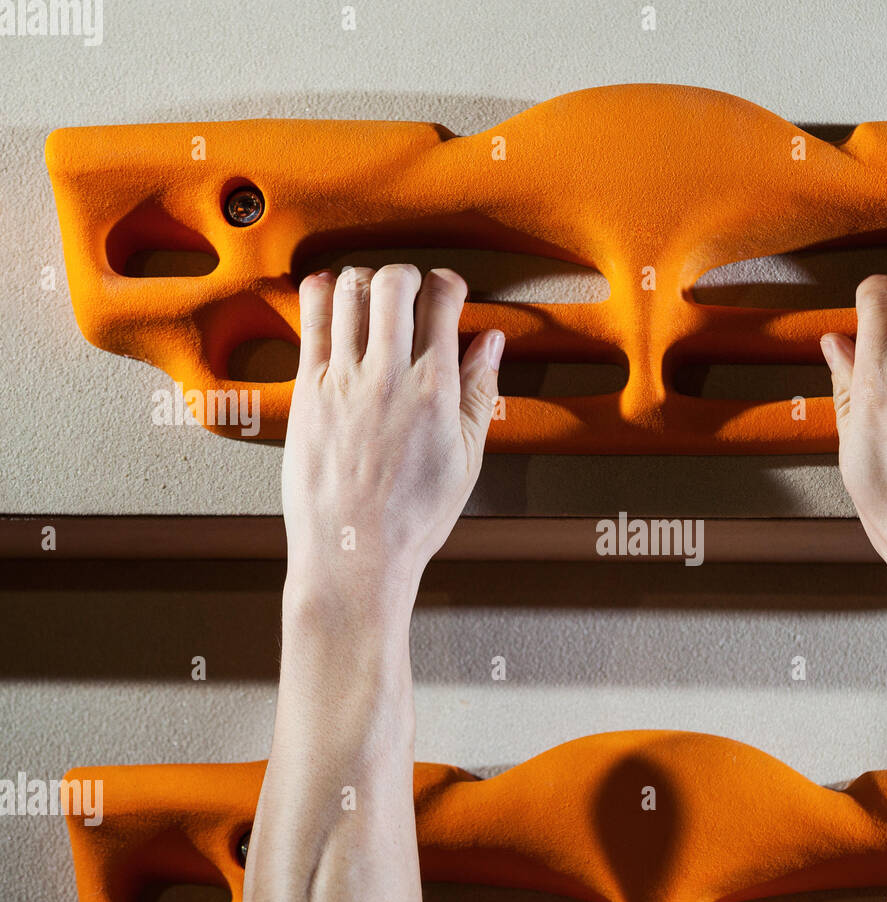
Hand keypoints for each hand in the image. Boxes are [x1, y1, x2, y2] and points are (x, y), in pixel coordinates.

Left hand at [281, 264, 503, 608]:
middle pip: (394, 283)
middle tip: (411, 291)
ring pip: (349, 290)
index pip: (441, 302)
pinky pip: (311, 318)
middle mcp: (388, 376)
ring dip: (365, 280)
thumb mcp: (467, 459)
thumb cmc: (413, 517)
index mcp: (435, 391)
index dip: (449, 284)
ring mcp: (342, 380)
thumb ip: (480, 392)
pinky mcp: (308, 389)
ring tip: (373, 297)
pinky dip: (321, 293)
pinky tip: (332, 298)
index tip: (449, 290)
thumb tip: (489, 342)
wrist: (355, 551)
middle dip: (407, 275)